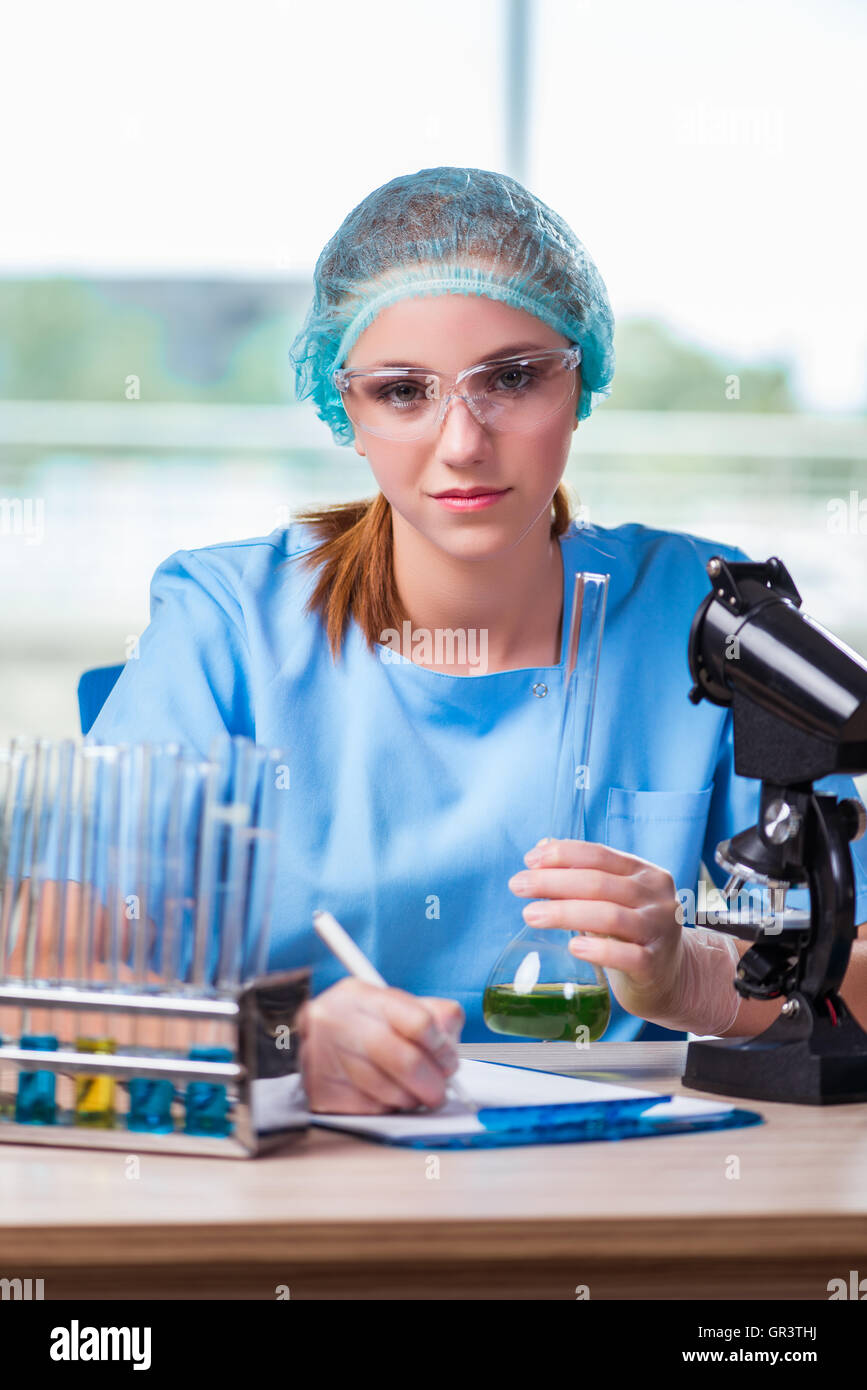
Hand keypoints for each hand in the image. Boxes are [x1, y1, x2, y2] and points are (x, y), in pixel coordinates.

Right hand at [295, 978, 464, 1113]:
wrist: (290, 1045)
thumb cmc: (350, 1026)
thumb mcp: (384, 1005)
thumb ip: (427, 1013)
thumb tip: (451, 1038)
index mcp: (361, 996)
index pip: (418, 1021)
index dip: (442, 1047)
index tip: (449, 1060)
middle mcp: (339, 1022)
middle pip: (405, 1061)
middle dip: (432, 1083)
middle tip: (439, 1092)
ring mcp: (324, 1058)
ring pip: (389, 1092)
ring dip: (411, 1100)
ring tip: (412, 1093)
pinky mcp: (320, 1092)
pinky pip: (370, 1110)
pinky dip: (386, 1108)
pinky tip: (384, 1097)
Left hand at [507, 837, 695, 1027]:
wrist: (670, 977)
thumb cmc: (631, 932)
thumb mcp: (612, 898)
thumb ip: (582, 873)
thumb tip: (541, 847)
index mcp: (645, 873)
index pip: (600, 855)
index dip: (563, 854)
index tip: (528, 861)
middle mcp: (657, 897)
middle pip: (599, 883)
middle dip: (553, 882)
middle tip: (517, 886)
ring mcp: (660, 931)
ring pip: (610, 915)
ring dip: (565, 913)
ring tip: (530, 915)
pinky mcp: (655, 965)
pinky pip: (627, 955)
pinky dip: (598, 949)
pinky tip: (573, 947)